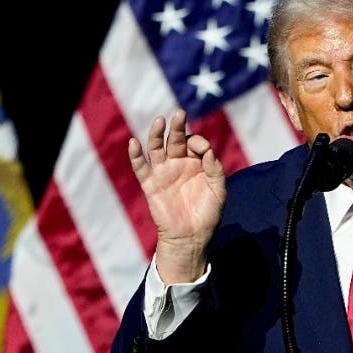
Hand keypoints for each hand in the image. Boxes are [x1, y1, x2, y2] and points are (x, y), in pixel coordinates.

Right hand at [129, 109, 226, 282]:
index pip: (195, 143)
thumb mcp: (219, 192)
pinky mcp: (150, 184)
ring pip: (157, 148)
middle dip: (178, 127)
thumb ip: (216, 170)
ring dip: (157, 134)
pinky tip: (134, 143)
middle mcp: (178, 163)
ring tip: (160, 121)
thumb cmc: (207, 215)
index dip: (199, 142)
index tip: (204, 151)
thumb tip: (208, 152)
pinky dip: (135, 155)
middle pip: (176, 139)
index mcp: (196, 163)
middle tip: (180, 114)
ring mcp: (163, 172)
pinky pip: (140, 167)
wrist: (191, 238)